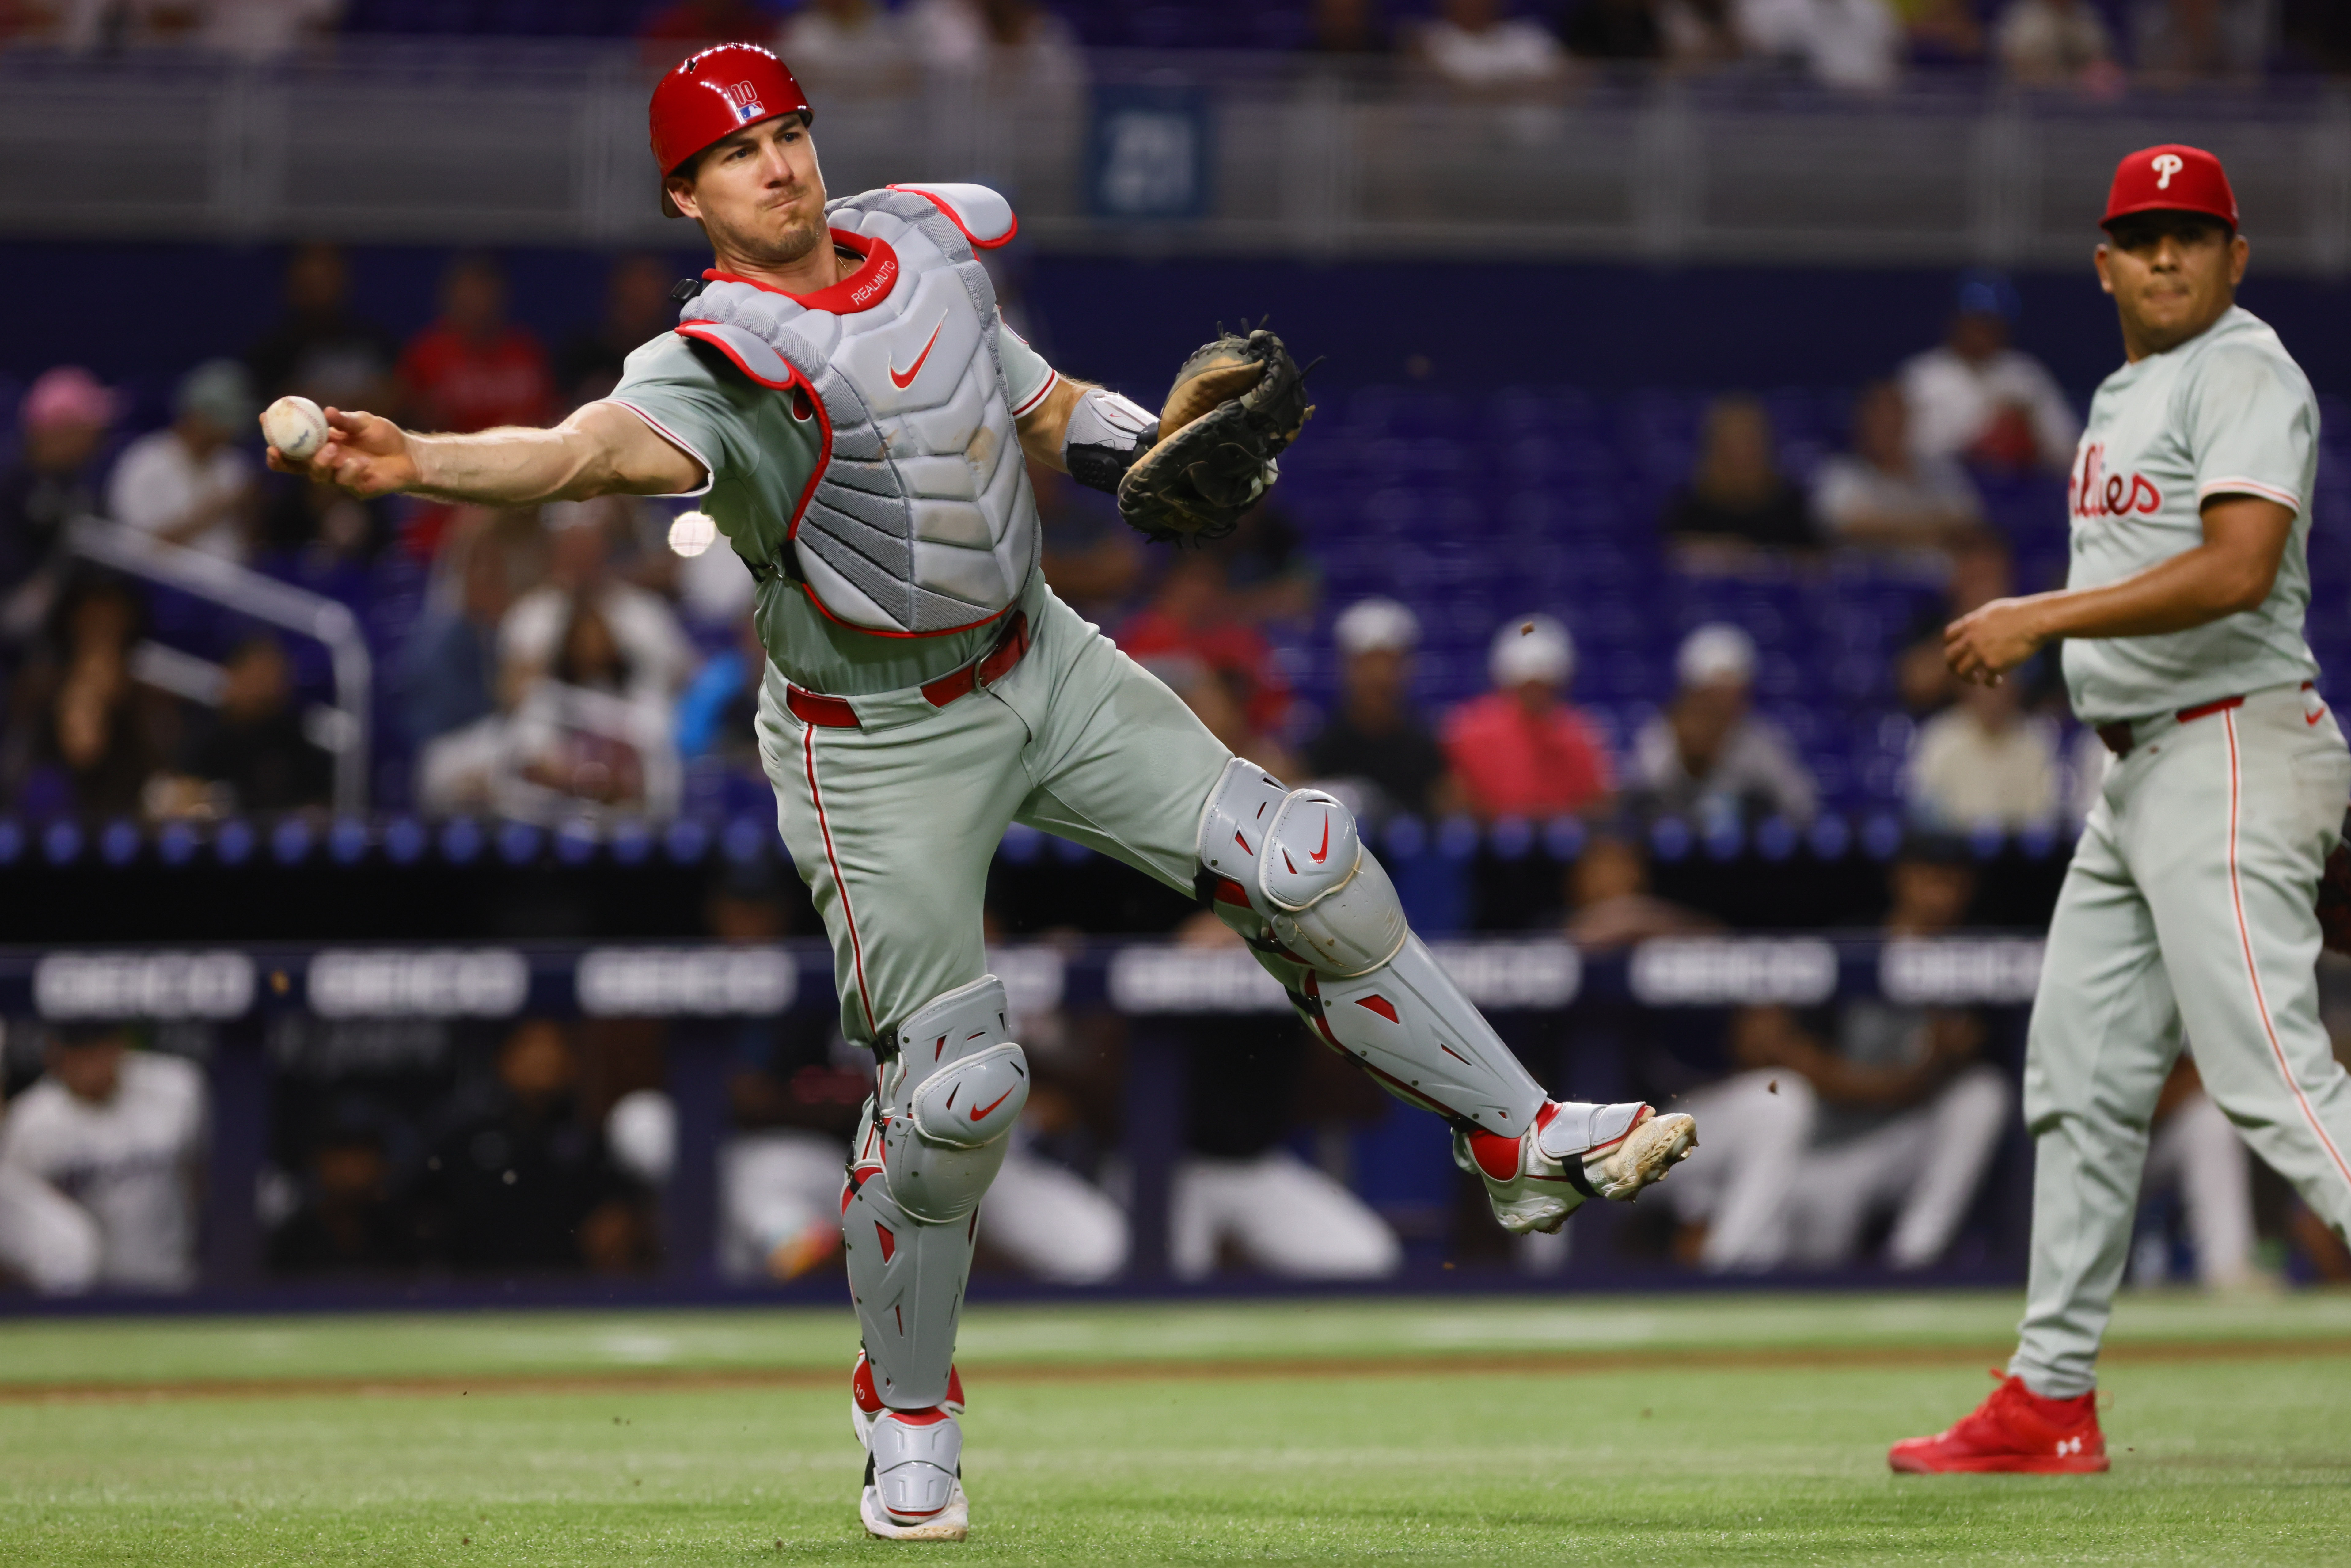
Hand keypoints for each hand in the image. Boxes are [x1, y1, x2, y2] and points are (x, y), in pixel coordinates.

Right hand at [265, 407, 418, 498]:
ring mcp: (340, 478)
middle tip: (275, 451)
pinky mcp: (357, 489)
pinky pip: (346, 482)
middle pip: (295, 467)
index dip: (275, 434)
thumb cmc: (384, 436)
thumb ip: (345, 420)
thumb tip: (326, 411)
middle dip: (281, 461)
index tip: (264, 419)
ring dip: (321, 462)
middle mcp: (326, 463)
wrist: (409, 454)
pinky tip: (363, 463)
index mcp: (322, 445)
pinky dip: (352, 471)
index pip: (293, 443)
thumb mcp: (364, 422)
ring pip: (318, 476)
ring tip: (334, 449)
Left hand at [1944, 596, 2046, 685]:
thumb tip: (1973, 625)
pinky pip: (1986, 679)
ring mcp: (1980, 652)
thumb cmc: (2020, 613)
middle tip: (1963, 671)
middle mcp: (1971, 639)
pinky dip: (1990, 682)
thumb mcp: (1992, 611)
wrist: (2035, 620)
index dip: (1951, 646)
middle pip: (1949, 656)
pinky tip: (1997, 680)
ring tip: (1976, 679)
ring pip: (1961, 671)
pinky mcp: (1993, 664)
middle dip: (1953, 666)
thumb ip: (1979, 620)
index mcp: (1970, 624)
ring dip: (1967, 678)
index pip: (1948, 637)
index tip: (1960, 653)